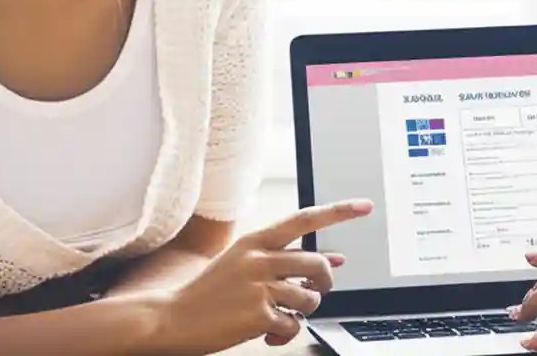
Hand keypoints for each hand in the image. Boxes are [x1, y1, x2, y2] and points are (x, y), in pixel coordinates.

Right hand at [154, 199, 372, 353]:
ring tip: (284, 313)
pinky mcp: (257, 315)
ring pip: (309, 295)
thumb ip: (288, 259)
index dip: (339, 212)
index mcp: (255, 241)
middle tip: (315, 288)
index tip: (365, 206)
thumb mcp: (246, 264)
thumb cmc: (210, 292)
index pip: (304, 219)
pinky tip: (271, 331)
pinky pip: (293, 323)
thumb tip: (337, 259)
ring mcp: (258, 287)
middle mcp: (258, 259)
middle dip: (324, 279)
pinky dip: (287, 331)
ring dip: (305, 308)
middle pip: (316, 262)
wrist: (171, 319)